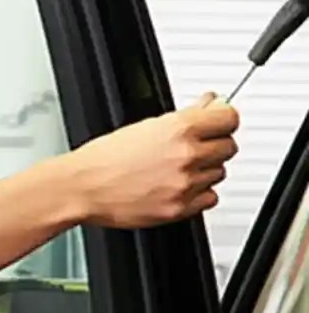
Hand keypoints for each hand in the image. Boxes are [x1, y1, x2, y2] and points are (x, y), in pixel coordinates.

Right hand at [63, 92, 239, 227]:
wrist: (82, 187)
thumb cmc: (103, 158)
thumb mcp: (144, 127)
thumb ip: (184, 116)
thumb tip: (209, 104)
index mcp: (179, 129)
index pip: (229, 118)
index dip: (223, 118)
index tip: (219, 120)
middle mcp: (187, 155)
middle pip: (229, 146)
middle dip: (214, 144)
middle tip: (194, 146)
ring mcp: (186, 183)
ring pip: (219, 173)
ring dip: (205, 170)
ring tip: (177, 169)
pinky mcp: (181, 208)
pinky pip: (210, 198)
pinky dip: (199, 193)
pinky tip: (179, 186)